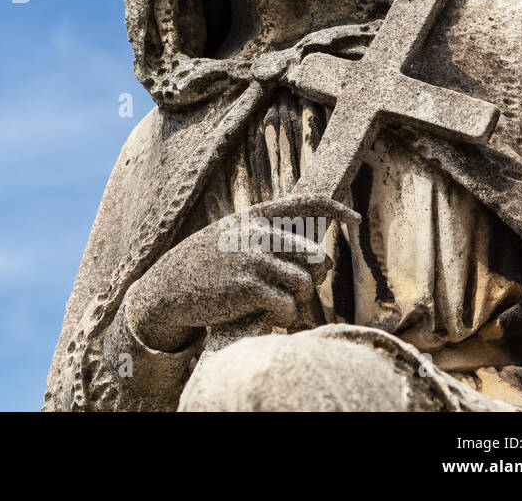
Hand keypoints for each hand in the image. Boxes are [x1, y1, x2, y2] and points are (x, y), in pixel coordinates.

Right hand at [123, 194, 359, 351]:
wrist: (167, 288)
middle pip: (315, 255)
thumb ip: (262, 235)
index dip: (335, 209)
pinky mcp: (250, 287)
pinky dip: (283, 317)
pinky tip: (264, 316)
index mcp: (254, 217)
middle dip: (311, 276)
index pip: (305, 203)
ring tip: (272, 303)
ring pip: (305, 283)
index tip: (355, 219)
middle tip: (292, 288)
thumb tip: (312, 252)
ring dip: (295, 300)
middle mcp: (257, 233)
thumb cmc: (203, 266)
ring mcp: (254, 259)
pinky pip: (290, 307)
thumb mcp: (228, 236)